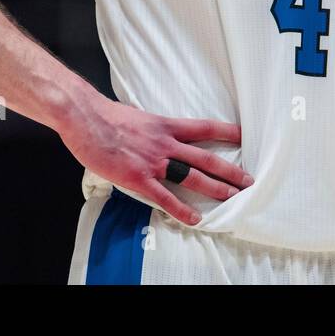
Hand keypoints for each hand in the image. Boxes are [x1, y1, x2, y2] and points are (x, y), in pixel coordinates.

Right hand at [58, 92, 253, 226]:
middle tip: (248, 180)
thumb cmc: (108, 117)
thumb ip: (156, 129)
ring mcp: (153, 161)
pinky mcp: (138, 178)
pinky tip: (195, 218)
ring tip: (233, 198)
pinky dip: (181, 209)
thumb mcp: (140, 117)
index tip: (245, 136)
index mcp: (166, 125)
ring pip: (192, 176)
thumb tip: (163, 134)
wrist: (85, 118)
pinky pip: (164, 196)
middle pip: (206, 157)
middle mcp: (166, 143)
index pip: (204, 127)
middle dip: (229, 170)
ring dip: (215, 188)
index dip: (227, 132)